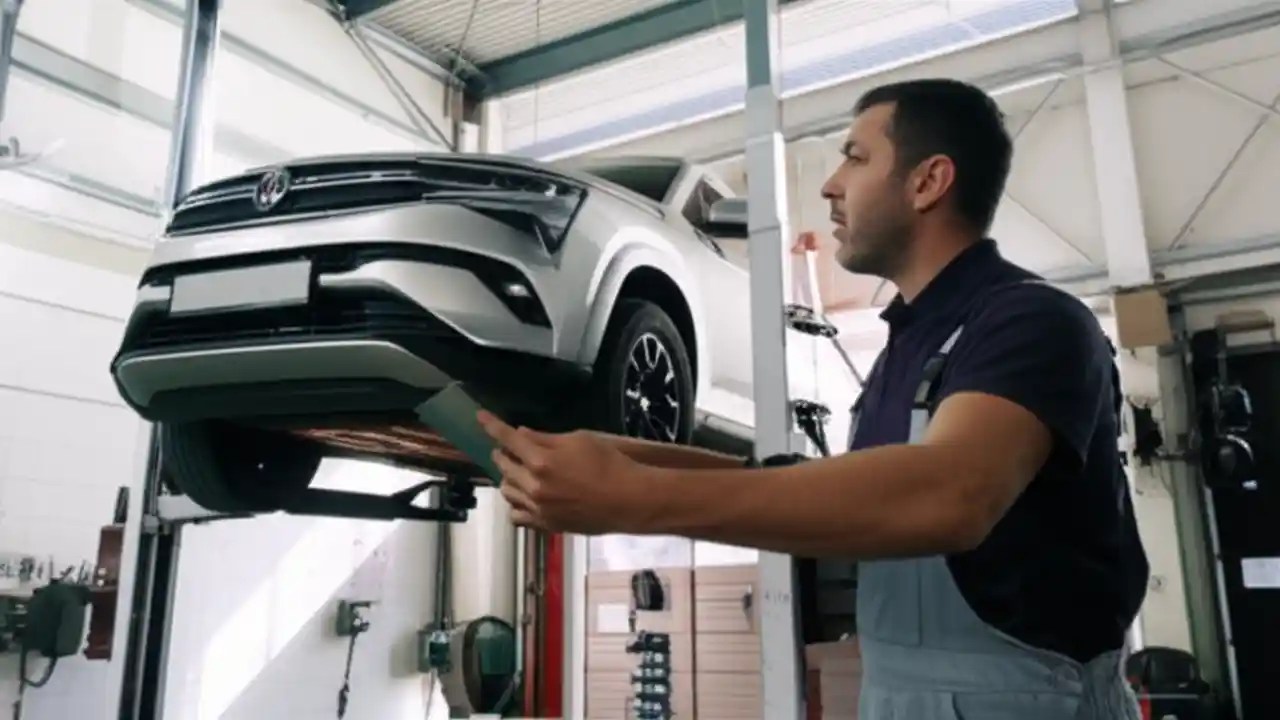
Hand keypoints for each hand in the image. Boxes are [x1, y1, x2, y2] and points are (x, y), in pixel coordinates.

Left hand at [477, 410, 653, 533]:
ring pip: (507, 491)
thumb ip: (546, 439)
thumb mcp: (580, 440)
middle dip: (503, 453)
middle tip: (510, 448)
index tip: (480, 418)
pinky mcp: (546, 525)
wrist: (628, 499)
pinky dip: (516, 504)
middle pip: (504, 466)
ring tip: (518, 472)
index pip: (508, 439)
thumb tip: (521, 436)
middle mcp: (534, 486)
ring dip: (508, 478)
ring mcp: (538, 508)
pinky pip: (517, 516)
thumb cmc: (609, 463)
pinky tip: (525, 497)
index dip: (492, 426)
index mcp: (542, 461)